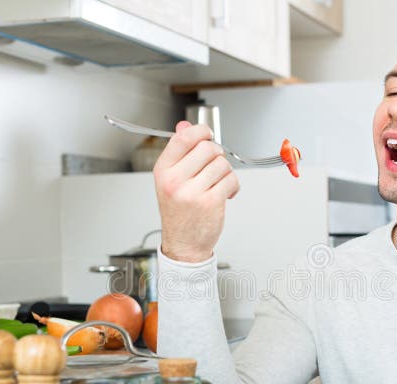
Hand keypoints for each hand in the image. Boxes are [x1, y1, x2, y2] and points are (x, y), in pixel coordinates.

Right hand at [153, 120, 239, 262]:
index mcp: (163, 171)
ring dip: (225, 172)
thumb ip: (178, 152)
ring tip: (218, 183)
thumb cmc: (178, 213)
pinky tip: (226, 193)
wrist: (183, 245)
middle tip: (214, 165)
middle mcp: (175, 180)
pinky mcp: (211, 202)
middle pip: (207, 148)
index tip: (207, 135)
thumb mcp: (170, 180)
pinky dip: (233, 185)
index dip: (201, 131)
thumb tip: (184, 126)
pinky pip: (231, 180)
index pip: (183, 138)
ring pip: (222, 164)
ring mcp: (193, 192)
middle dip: (217, 154)